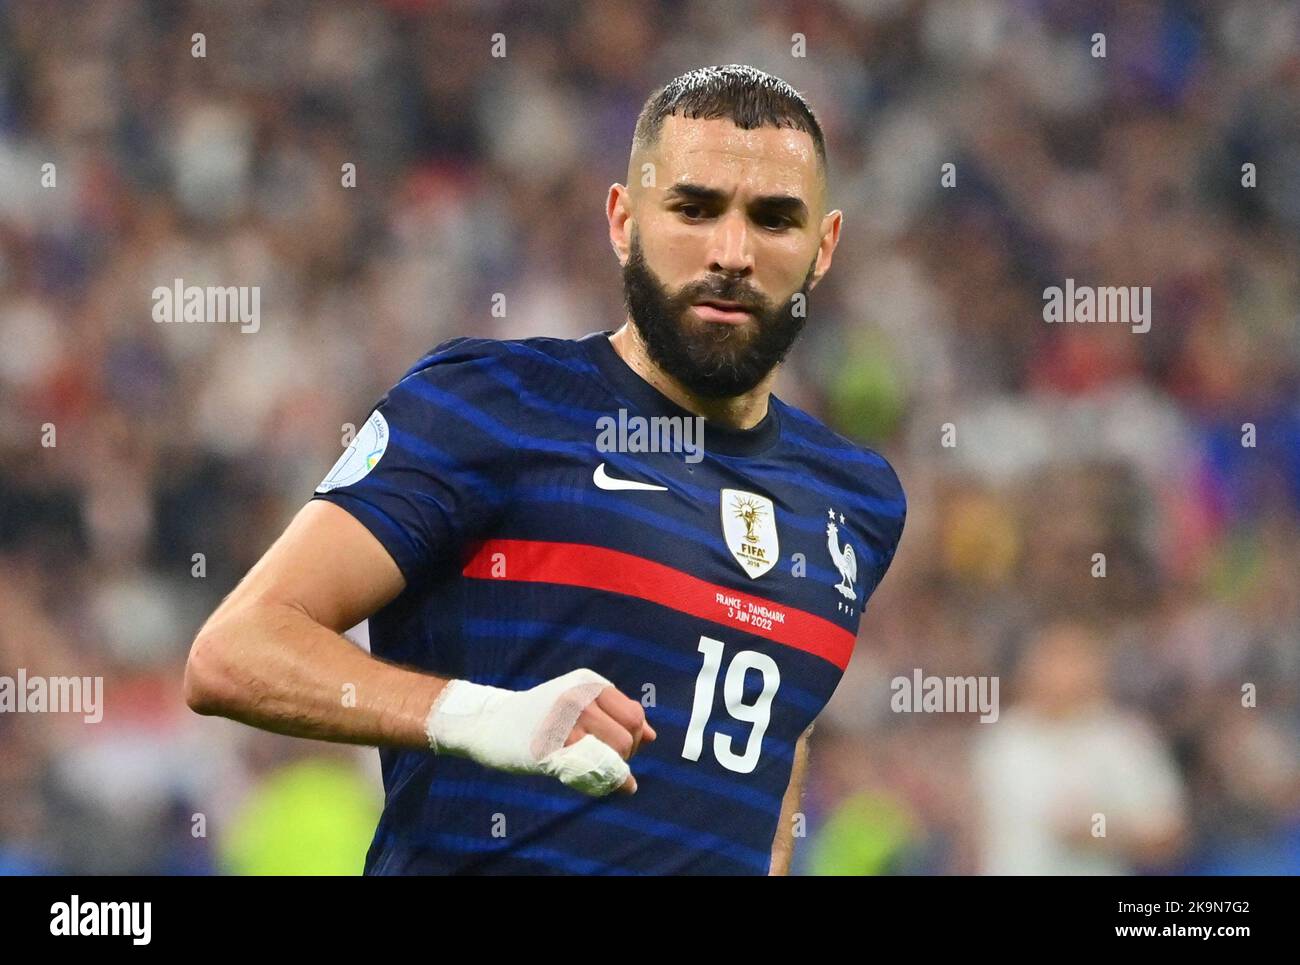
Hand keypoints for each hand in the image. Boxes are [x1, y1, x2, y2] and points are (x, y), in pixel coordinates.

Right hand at [424, 668, 656, 795]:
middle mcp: (580, 696)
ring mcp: (565, 721)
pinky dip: (601, 785)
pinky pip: (592, 771)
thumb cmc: (539, 717)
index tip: (616, 751)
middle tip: (604, 765)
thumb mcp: (578, 704)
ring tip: (593, 772)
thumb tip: (653, 736)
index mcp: (588, 682)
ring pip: (616, 755)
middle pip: (629, 737)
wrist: (488, 724)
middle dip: (624, 758)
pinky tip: (592, 786)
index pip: (634, 715)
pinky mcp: (550, 748)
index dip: (633, 739)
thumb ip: (614, 715)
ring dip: (612, 772)